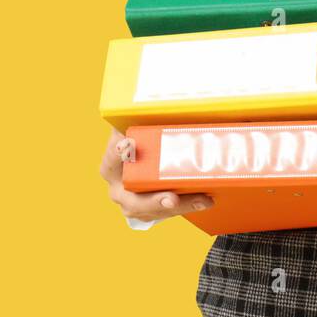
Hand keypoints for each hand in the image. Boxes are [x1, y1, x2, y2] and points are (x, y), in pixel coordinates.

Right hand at [99, 127, 213, 222]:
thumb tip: (154, 103)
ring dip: (180, 206)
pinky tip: (205, 200)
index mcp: (111, 166)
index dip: (118, 153)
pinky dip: (187, 206)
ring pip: (155, 211)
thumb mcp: (133, 133)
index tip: (127, 144)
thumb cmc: (137, 148)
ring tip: (201, 199)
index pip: (112, 159)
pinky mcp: (150, 212)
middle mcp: (119, 189)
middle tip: (170, 199)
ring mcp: (133, 205)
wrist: (135, 172)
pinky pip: (168, 213)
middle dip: (153, 201)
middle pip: (133, 200)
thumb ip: (139, 121)